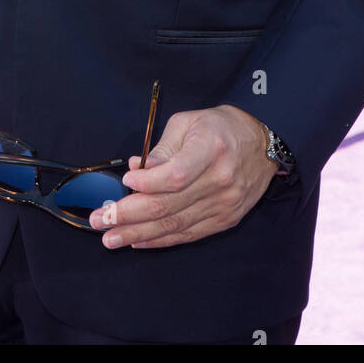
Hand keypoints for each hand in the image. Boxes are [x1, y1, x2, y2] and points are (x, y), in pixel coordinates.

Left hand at [88, 103, 277, 248]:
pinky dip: (160, 240)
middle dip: (128, 215)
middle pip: (169, 205)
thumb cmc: (221, 127)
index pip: (177, 175)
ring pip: (175, 225)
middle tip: (100, 219)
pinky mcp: (225, 219)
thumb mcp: (189, 122)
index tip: (126, 181)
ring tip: (110, 237)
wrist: (263, 142)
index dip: (148, 182)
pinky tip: (138, 240)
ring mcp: (224, 204)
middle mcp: (220, 180)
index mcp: (211, 148)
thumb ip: (161, 148)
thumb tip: (136, 169)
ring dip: (138, 233)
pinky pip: (188, 234)